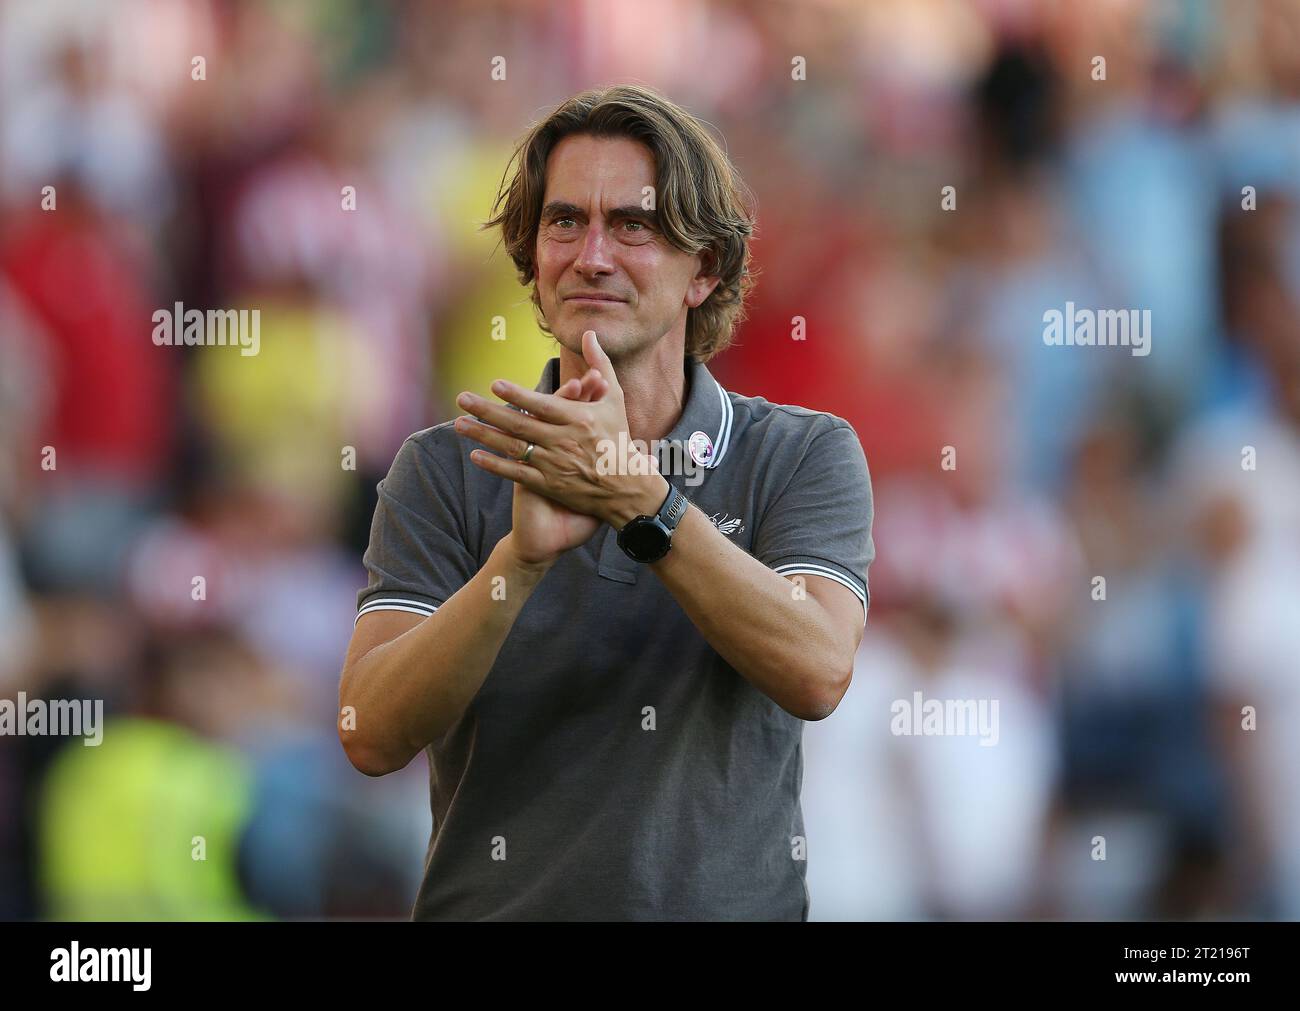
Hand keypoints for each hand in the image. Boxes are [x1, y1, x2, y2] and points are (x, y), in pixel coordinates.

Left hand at [453, 331, 667, 528]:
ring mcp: (554, 465)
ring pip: (513, 448)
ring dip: (483, 436)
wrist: (627, 487)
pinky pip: (517, 474)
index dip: (518, 395)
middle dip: (488, 412)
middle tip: (462, 399)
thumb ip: (600, 365)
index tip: (495, 384)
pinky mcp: (549, 485)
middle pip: (520, 425)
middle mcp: (564, 442)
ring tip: (459, 424)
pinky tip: (475, 456)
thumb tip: (589, 333)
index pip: (543, 404)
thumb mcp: (614, 399)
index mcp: (578, 419)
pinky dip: (495, 465)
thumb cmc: (618, 437)